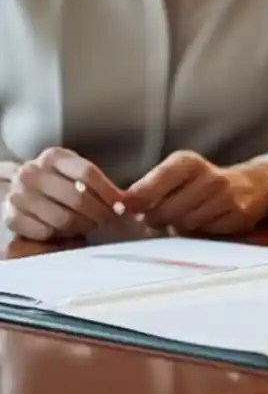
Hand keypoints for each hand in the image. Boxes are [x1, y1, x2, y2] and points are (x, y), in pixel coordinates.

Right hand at [2, 148, 124, 241]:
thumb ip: (97, 182)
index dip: (108, 192)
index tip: (121, 206)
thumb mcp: (76, 172)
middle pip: (77, 197)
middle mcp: (32, 173)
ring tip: (88, 225)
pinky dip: (60, 236)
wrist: (23, 192)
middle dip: (99, 213)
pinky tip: (68, 231)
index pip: (87, 173)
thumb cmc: (59, 182)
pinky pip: (45, 232)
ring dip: (82, 226)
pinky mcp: (12, 217)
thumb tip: (128, 201)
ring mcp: (19, 195)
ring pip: (63, 218)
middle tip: (107, 220)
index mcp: (54, 157)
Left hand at [126, 152, 267, 234]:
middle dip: (155, 219)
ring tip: (182, 218)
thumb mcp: (177, 173)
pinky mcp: (238, 216)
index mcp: (187, 162)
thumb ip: (149, 186)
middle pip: (165, 210)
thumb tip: (121, 204)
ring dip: (178, 227)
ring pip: (184, 224)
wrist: (252, 186)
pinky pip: (205, 232)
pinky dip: (199, 232)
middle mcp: (209, 176)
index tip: (123, 209)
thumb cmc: (201, 183)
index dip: (135, 200)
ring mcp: (226, 197)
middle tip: (155, 219)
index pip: (152, 184)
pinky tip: (202, 222)